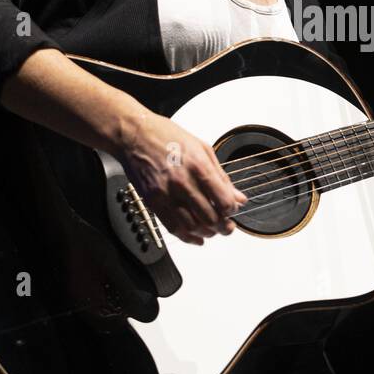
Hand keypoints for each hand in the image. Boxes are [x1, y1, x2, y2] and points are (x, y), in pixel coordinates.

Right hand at [115, 109, 246, 245]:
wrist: (134, 135)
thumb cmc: (167, 137)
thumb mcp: (203, 149)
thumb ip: (222, 177)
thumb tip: (239, 197)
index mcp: (199, 167)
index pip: (224, 201)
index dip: (232, 210)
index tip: (233, 210)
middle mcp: (183, 183)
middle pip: (210, 218)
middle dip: (223, 227)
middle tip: (227, 226)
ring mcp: (166, 194)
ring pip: (192, 226)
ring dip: (207, 233)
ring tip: (212, 231)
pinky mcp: (153, 202)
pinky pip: (173, 227)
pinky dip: (188, 237)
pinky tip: (196, 238)